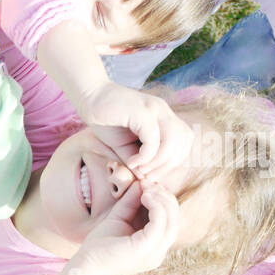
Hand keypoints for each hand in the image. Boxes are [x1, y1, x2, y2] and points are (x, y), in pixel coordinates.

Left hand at [73, 179, 180, 274]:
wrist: (86, 266)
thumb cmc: (99, 246)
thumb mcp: (119, 218)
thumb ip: (130, 202)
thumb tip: (141, 183)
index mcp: (154, 246)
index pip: (170, 220)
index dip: (163, 200)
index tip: (148, 185)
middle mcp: (158, 252)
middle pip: (174, 219)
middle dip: (165, 197)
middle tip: (148, 184)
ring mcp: (154, 252)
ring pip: (172, 220)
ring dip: (162, 199)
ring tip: (146, 189)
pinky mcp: (146, 249)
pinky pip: (160, 223)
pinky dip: (156, 206)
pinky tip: (145, 196)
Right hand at [78, 83, 194, 180]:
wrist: (89, 97)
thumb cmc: (106, 121)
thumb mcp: (124, 146)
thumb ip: (138, 160)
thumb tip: (146, 177)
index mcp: (164, 117)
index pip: (185, 141)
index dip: (173, 161)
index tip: (152, 172)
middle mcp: (164, 111)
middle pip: (183, 142)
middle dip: (167, 165)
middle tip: (147, 175)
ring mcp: (154, 109)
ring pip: (172, 141)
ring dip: (158, 162)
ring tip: (139, 169)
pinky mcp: (142, 111)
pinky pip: (153, 139)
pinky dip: (145, 156)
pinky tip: (131, 161)